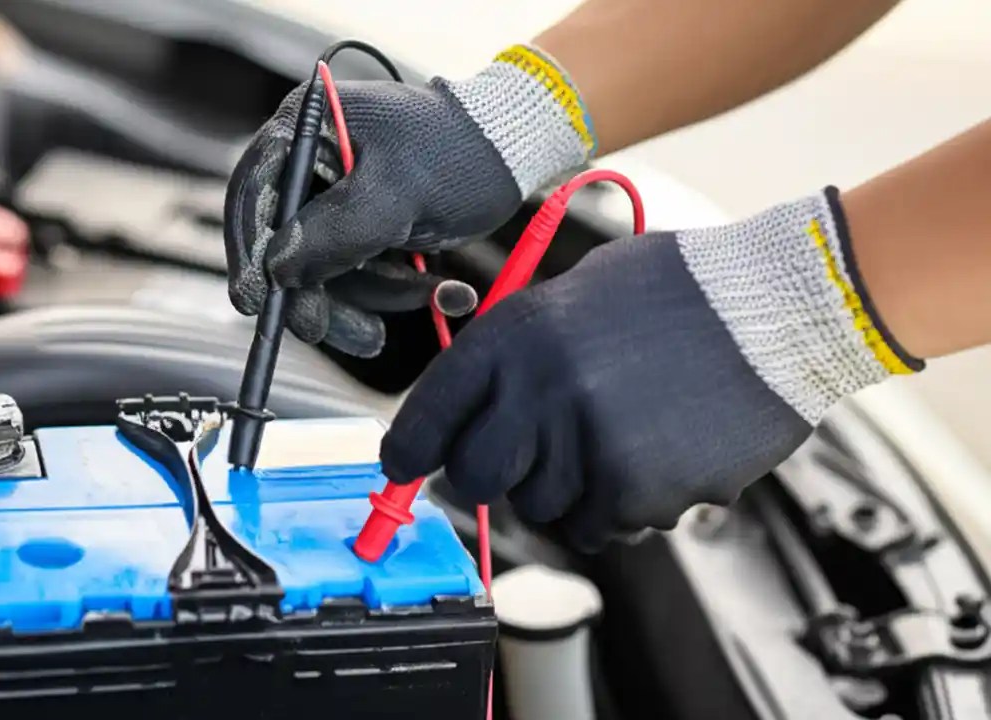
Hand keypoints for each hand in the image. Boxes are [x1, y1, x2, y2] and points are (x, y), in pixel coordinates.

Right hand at [224, 44, 595, 356]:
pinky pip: (358, 274)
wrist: (514, 153)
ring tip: (435, 296)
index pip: (254, 193)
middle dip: (324, 293)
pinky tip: (442, 293)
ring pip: (324, 271)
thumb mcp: (398, 193)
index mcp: (309, 128)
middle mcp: (312, 161)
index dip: (250, 250)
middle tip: (352, 333)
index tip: (254, 301)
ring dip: (376, 296)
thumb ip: (336, 231)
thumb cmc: (462, 153)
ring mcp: (335, 198)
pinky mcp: (360, 227)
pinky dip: (393, 291)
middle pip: (285, 243)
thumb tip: (278, 268)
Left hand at [380, 189, 920, 549]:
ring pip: (544, 508)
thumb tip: (475, 412)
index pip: (428, 414)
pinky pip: (605, 526)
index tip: (403, 470)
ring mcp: (586, 446)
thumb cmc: (679, 291)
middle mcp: (538, 393)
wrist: (779, 305)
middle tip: (530, 458)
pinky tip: (660, 454)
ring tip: (622, 436)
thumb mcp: (576, 293)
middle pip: (477, 479)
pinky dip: (625, 506)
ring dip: (570, 489)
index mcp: (514, 336)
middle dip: (494, 476)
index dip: (409, 452)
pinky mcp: (638, 490)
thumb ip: (521, 352)